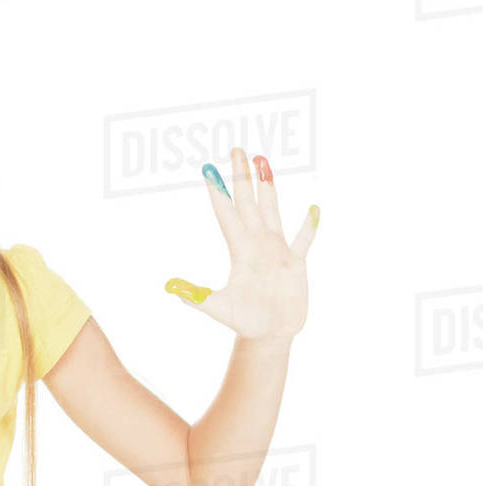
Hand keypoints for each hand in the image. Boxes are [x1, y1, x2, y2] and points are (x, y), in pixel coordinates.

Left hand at [164, 147, 316, 340]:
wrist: (268, 336)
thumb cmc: (243, 321)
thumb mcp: (218, 308)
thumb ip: (198, 297)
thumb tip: (173, 290)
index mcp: (239, 250)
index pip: (227, 213)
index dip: (219, 192)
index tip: (209, 168)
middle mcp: (256, 244)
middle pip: (249, 202)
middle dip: (243, 176)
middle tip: (237, 149)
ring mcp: (277, 251)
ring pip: (272, 210)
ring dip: (269, 187)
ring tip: (264, 161)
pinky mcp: (295, 263)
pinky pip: (303, 239)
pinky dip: (309, 225)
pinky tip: (313, 208)